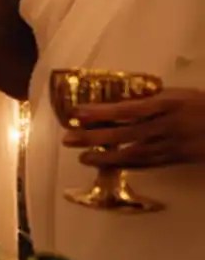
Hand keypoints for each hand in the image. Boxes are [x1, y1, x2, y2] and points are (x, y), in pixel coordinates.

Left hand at [62, 88, 204, 168]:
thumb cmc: (203, 105)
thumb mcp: (177, 94)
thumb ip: (150, 99)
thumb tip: (120, 102)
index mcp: (166, 104)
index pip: (127, 110)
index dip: (100, 113)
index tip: (77, 113)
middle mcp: (165, 126)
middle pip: (124, 134)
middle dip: (94, 138)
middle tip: (68, 139)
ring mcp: (171, 145)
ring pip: (133, 154)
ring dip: (106, 157)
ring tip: (83, 158)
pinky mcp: (177, 159)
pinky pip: (147, 164)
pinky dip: (127, 164)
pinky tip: (110, 165)